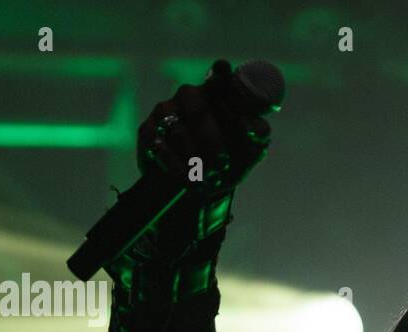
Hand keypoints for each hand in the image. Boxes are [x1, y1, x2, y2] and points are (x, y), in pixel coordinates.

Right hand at [136, 59, 271, 196]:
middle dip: (209, 137)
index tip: (223, 68)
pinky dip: (173, 161)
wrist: (202, 187)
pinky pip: (156, 141)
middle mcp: (191, 96)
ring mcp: (166, 110)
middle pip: (195, 105)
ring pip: (176, 126)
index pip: (220, 76)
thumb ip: (258, 134)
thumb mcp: (251, 151)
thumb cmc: (231, 161)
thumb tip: (250, 123)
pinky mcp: (148, 128)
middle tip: (221, 163)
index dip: (220, 73)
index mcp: (219, 96)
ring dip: (192, 155)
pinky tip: (185, 175)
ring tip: (205, 175)